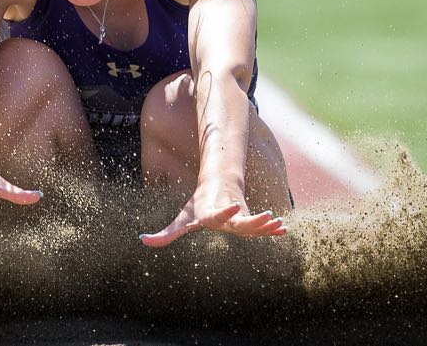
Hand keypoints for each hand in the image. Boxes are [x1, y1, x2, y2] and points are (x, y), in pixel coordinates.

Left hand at [139, 185, 285, 247]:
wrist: (217, 186)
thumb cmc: (197, 206)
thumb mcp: (181, 220)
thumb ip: (165, 233)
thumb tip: (142, 240)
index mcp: (210, 215)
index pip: (217, 214)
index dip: (224, 211)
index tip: (234, 205)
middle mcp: (227, 216)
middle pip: (240, 220)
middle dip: (253, 220)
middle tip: (267, 216)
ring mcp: (239, 217)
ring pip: (253, 223)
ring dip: (265, 224)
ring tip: (278, 223)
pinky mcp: (247, 219)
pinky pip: (260, 227)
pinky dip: (271, 229)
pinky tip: (283, 231)